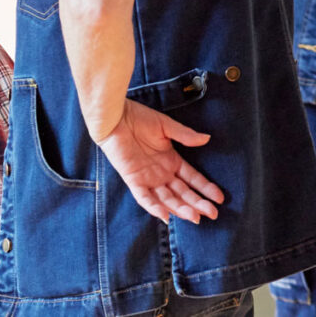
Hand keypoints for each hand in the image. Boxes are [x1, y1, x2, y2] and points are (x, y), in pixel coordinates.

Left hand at [97, 99, 223, 222]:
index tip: (220, 198)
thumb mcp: (165, 127)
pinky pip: (144, 197)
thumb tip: (207, 138)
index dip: (206, 188)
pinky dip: (154, 207)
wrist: (115, 117)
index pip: (192, 179)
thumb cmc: (138, 118)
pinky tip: (166, 216)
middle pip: (183, 193)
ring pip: (167, 198)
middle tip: (213, 213)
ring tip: (196, 217)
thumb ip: (185, 135)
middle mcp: (161, 172)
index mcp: (171, 160)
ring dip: (181, 208)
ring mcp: (147, 178)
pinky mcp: (133, 179)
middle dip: (198, 203)